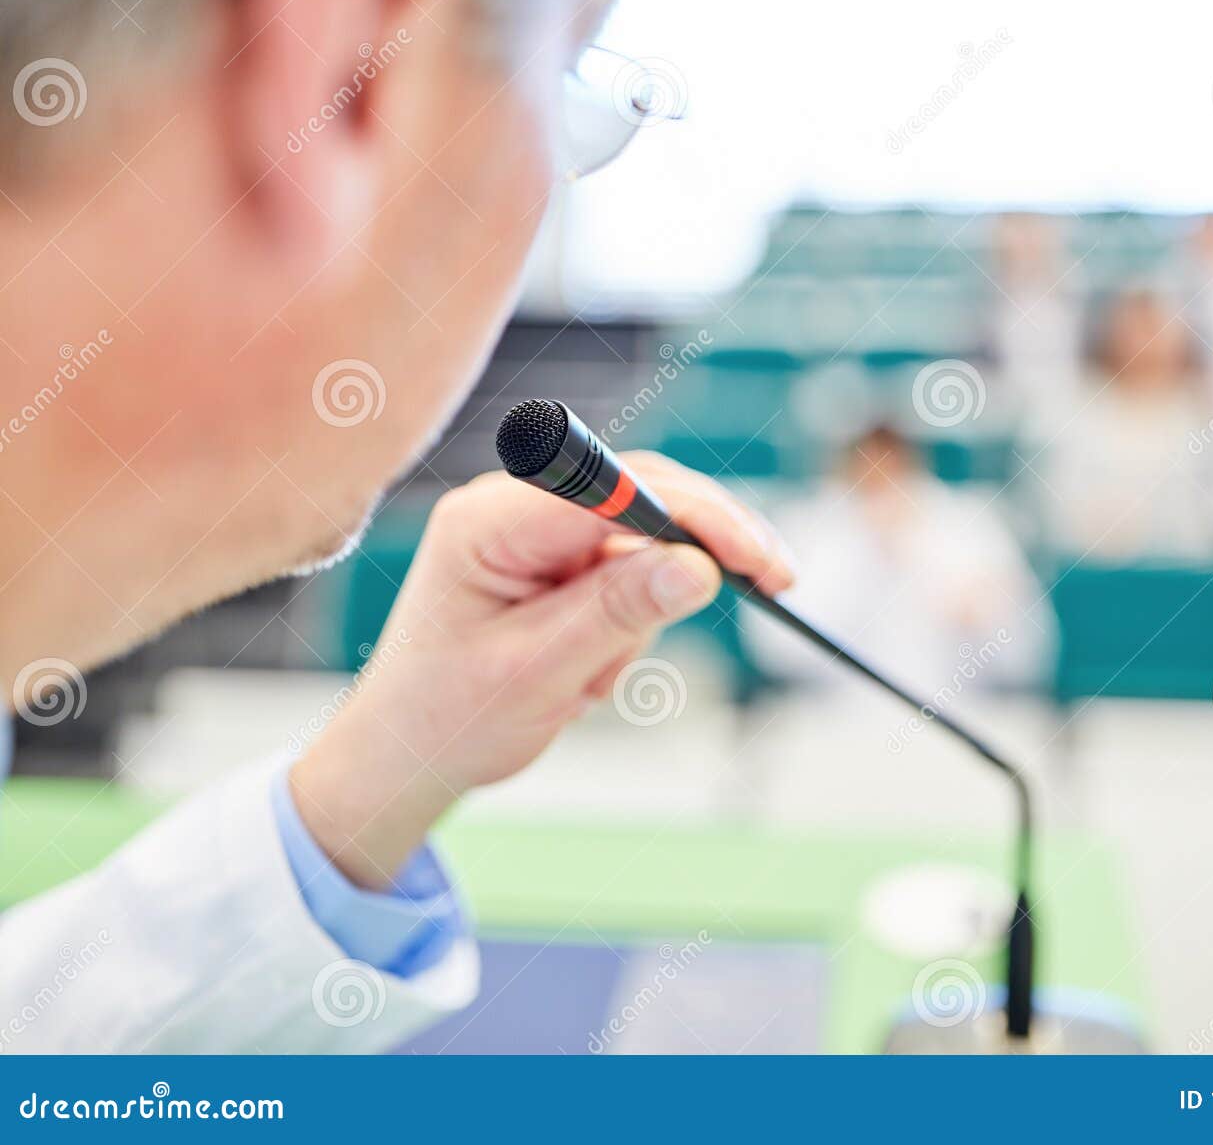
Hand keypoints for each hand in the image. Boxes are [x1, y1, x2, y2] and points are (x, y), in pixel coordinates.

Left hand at [290, 454, 793, 888]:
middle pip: (645, 492)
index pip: (615, 489)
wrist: (408, 751)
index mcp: (489, 520)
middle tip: (775, 584)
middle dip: (705, 544)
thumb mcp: (536, 673)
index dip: (696, 515)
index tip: (754, 558)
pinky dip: (631, 625)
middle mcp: (515, 507)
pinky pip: (631, 571)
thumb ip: (617, 612)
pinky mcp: (559, 556)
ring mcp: (539, 529)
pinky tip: (586, 673)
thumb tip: (701, 568)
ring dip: (646, 612)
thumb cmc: (447, 716)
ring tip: (589, 683)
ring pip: (647, 539)